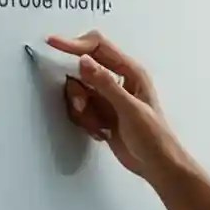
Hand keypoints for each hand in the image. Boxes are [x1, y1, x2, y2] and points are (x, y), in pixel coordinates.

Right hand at [47, 30, 187, 180]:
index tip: (53, 43)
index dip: (74, 43)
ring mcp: (108, 97)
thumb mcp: (129, 109)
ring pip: (78, 91)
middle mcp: (118, 80)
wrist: (157, 165)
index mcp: (131, 71)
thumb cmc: (154, 137)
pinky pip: (80, 109)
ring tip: (100, 125)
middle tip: (84, 106)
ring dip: (83, 110)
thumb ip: (105, 84)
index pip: (97, 46)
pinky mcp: (101, 113)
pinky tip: (102, 132)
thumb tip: (84, 61)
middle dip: (78, 90)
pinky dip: (86, 121)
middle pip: (82, 70)